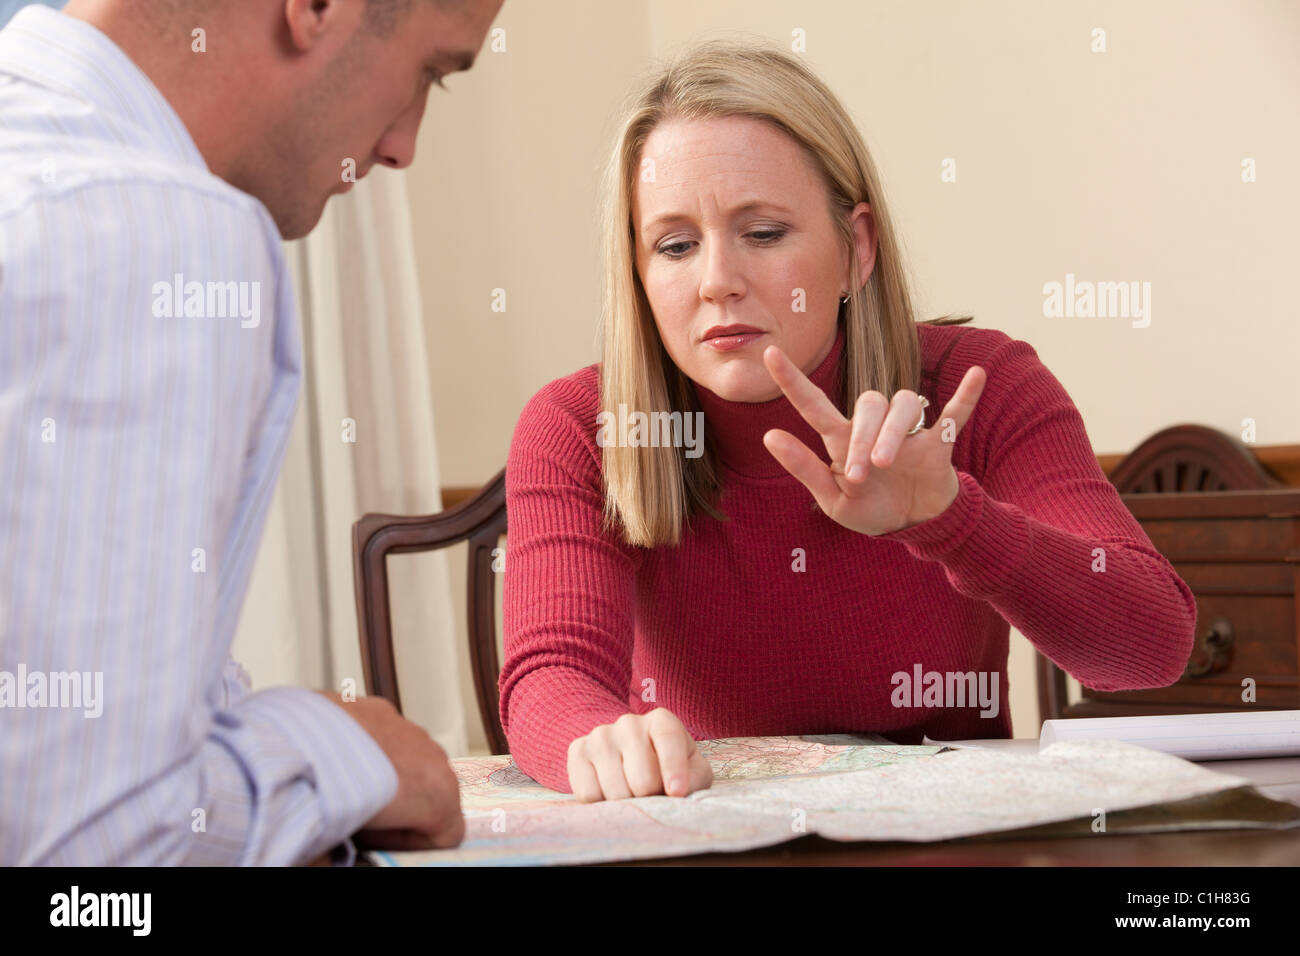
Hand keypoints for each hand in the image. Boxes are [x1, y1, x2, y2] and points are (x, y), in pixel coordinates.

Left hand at [316, 691, 464, 851]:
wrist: (281, 745)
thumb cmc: (323, 799)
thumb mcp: (339, 847)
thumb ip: (349, 854)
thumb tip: (333, 856)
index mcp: (435, 790)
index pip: (447, 832)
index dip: (410, 845)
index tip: (377, 845)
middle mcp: (426, 752)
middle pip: (429, 790)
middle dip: (400, 807)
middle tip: (357, 821)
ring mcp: (399, 724)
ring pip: (404, 757)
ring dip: (381, 775)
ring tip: (339, 789)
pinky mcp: (369, 704)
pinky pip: (377, 733)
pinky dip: (359, 748)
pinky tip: (325, 762)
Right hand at [566, 708, 712, 802]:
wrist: (628, 757)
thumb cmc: (667, 768)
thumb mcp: (691, 770)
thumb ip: (694, 778)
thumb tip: (677, 793)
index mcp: (662, 721)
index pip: (668, 740)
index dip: (673, 769)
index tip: (677, 793)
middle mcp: (629, 722)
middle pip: (642, 778)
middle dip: (650, 797)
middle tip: (652, 796)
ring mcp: (600, 735)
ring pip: (615, 790)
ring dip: (627, 804)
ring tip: (632, 795)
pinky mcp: (577, 750)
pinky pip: (588, 793)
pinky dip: (601, 804)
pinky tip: (610, 793)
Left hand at [760, 345, 985, 535]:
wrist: (912, 526)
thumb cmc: (868, 510)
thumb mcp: (832, 501)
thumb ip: (805, 469)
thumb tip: (769, 436)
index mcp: (842, 441)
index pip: (814, 405)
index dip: (792, 380)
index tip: (770, 352)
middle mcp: (873, 427)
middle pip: (868, 403)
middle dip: (862, 439)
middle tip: (860, 476)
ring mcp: (908, 431)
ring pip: (904, 405)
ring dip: (892, 433)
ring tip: (886, 464)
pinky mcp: (938, 443)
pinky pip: (954, 413)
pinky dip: (965, 396)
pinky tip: (977, 375)